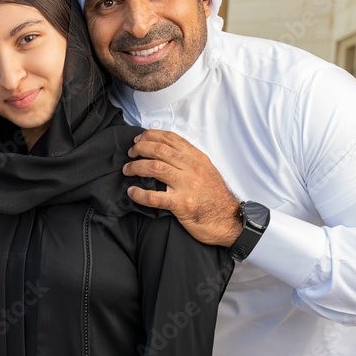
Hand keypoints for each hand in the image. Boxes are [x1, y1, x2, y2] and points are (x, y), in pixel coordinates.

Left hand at [122, 130, 241, 246]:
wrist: (228, 221)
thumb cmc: (215, 197)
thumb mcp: (207, 171)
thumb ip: (189, 160)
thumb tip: (166, 151)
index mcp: (198, 159)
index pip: (171, 138)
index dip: (151, 135)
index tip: (139, 138)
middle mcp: (193, 169)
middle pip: (159, 150)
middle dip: (140, 148)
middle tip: (130, 153)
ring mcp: (188, 186)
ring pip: (155, 168)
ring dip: (136, 167)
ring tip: (127, 170)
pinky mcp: (182, 204)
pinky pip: (155, 197)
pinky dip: (140, 194)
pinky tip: (132, 192)